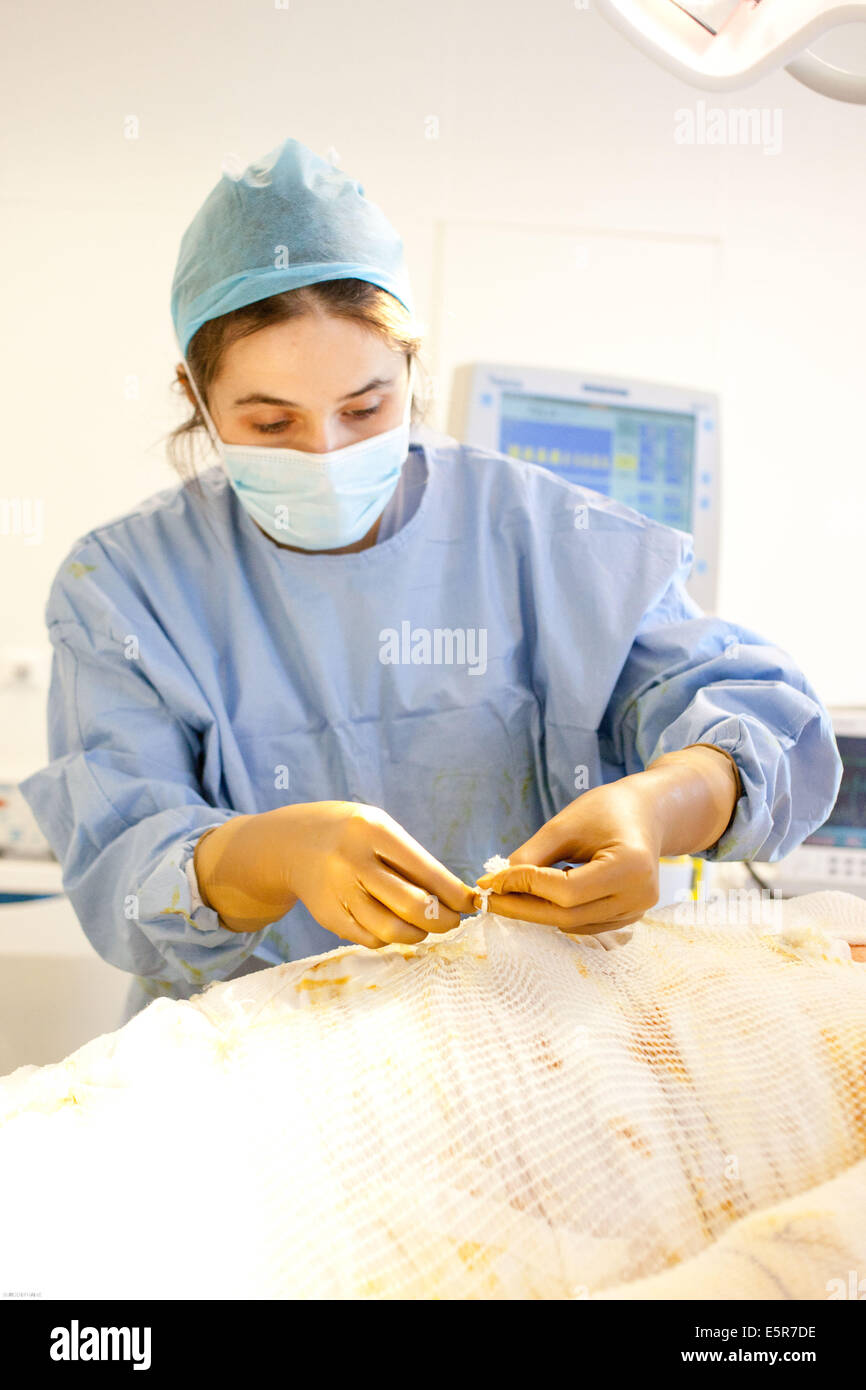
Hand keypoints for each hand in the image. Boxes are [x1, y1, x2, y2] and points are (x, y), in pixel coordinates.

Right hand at [194, 800, 476, 948]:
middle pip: (411, 906)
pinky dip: (391, 938)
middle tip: (452, 921)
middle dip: (442, 920)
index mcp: (373, 831)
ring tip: (426, 926)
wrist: (290, 843)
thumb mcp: (379, 829)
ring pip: (392, 930)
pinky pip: (371, 939)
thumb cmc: (351, 835)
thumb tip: (456, 897)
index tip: (471, 904)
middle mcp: (353, 861)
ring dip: (419, 934)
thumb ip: (411, 860)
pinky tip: (396, 925)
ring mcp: (338, 892)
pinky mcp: (329, 916)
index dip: (454, 893)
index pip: (425, 870)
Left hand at [474, 745, 739, 934]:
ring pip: (572, 925)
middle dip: (523, 908)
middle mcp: (639, 896)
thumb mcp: (565, 824)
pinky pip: (582, 924)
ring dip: (536, 912)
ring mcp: (636, 911)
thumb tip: (499, 884)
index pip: (566, 891)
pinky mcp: (628, 917)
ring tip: (509, 893)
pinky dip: (556, 913)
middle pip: (567, 916)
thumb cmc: (607, 810)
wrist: (647, 813)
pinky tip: (539, 896)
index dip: (525, 887)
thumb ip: (532, 855)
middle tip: (489, 898)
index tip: (491, 879)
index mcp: (631, 866)